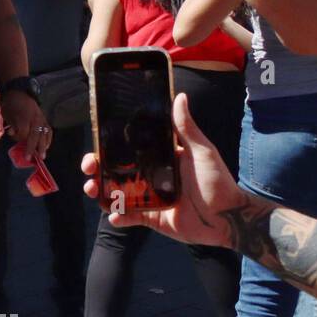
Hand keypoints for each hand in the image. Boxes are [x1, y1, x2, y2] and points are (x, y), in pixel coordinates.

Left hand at [1, 89, 50, 157]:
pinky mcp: (45, 118)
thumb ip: (10, 123)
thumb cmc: (10, 103)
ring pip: (44, 134)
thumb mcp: (6, 112)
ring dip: (43, 146)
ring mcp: (41, 118)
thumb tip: (12, 133)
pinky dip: (48, 139)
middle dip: (32, 147)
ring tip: (42, 156)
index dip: (19, 137)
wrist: (19, 91)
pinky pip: (49, 130)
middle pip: (35, 135)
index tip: (13, 137)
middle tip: (29, 158)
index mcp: (24, 115)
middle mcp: (35, 118)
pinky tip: (47, 146)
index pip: (24, 131)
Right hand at [82, 92, 239, 248]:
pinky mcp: (151, 218)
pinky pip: (129, 217)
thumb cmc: (217, 182)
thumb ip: (186, 128)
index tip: (97, 146)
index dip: (109, 148)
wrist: (227, 219)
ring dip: (101, 191)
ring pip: (116, 193)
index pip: (128, 150)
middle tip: (89, 169)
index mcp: (160, 159)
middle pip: (116, 171)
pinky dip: (118, 216)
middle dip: (97, 169)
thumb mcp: (202, 152)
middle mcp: (151, 176)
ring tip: (94, 191)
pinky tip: (115, 215)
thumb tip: (179, 96)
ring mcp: (149, 198)